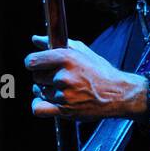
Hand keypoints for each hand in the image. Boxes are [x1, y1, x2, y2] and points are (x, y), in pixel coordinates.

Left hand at [25, 36, 145, 119]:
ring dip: (47, 92)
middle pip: (36, 78)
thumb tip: (35, 40)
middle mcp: (63, 76)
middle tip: (58, 79)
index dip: (33, 63)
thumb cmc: (100, 72)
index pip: (32, 61)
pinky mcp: (65, 110)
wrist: (117, 94)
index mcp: (66, 58)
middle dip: (44, 78)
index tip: (37, 65)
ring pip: (40, 92)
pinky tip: (46, 102)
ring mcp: (64, 95)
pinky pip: (39, 109)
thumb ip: (55, 44)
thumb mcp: (81, 52)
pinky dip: (38, 106)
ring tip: (63, 90)